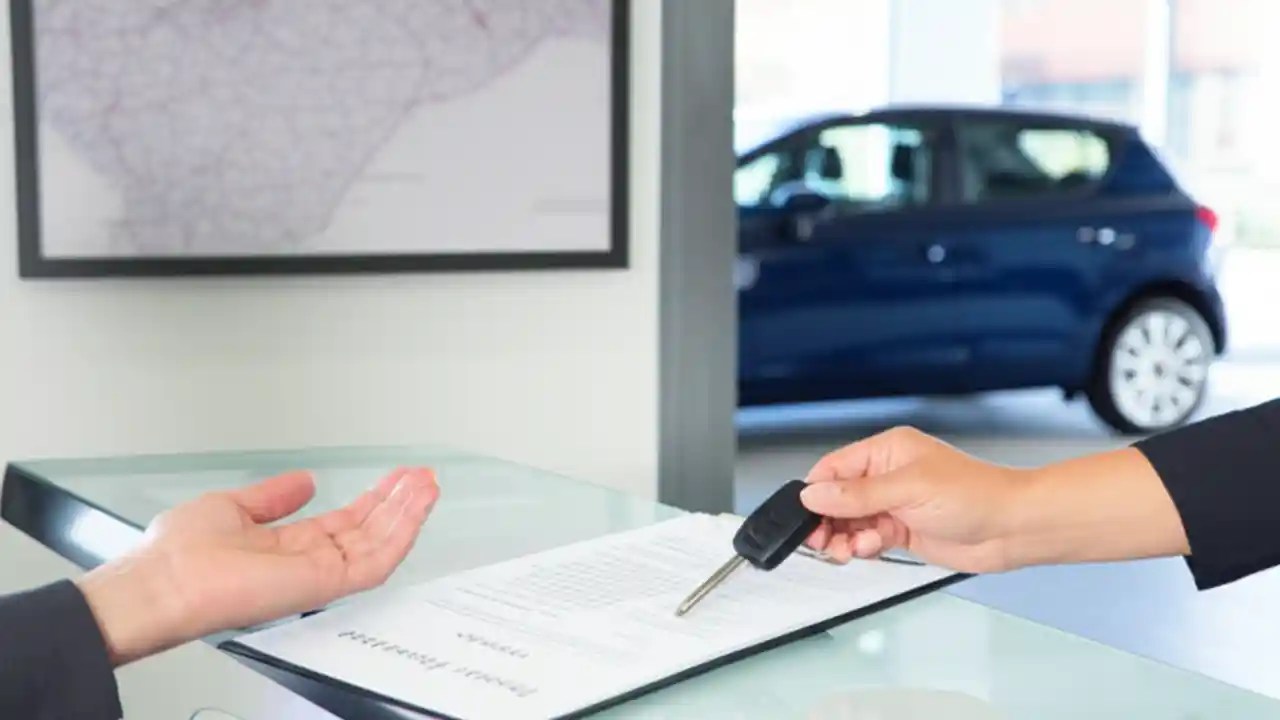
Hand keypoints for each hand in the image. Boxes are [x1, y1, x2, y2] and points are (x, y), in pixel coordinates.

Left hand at [76, 467, 438, 664]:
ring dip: (408, 512)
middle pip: (369, 531)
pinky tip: (416, 506)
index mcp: (288, 547)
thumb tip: (304, 481)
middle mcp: (308, 563)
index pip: (345, 523)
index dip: (374, 499)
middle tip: (423, 476)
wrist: (164, 583)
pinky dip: (401, 531)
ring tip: (429, 484)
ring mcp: (320, 574)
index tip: (396, 478)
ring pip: (380, 543)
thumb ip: (274, 497)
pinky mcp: (326, 583)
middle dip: (399, 502)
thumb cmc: (180, 555)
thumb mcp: (233, 507)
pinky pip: (376, 560)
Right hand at [799, 427, 1022, 572]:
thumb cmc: (975, 494)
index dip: (817, 491)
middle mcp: (886, 476)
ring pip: (850, 522)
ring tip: (847, 549)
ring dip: (844, 537)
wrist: (1012, 529)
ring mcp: (894, 504)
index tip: (804, 514)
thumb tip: (814, 495)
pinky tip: (870, 548)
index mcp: (886, 451)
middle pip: (838, 498)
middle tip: (820, 541)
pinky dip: (862, 547)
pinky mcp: (902, 530)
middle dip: (826, 520)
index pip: (835, 468)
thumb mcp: (908, 489)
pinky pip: (867, 538)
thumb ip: (857, 495)